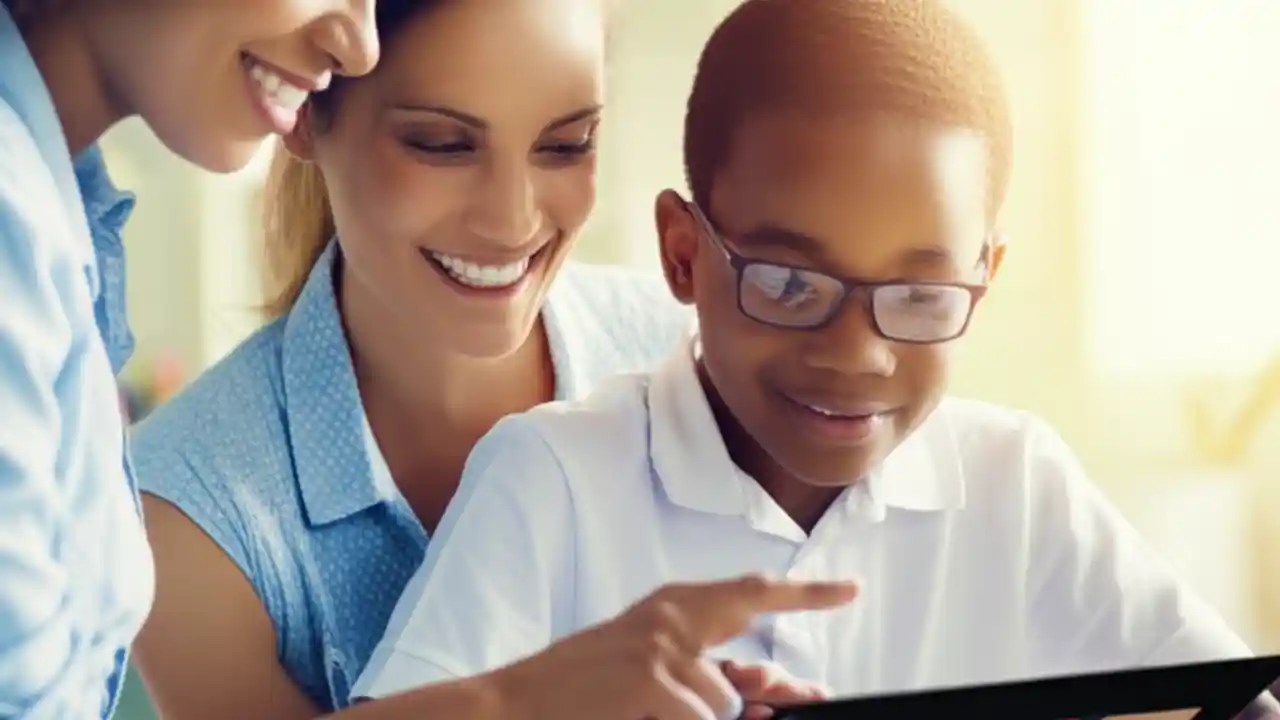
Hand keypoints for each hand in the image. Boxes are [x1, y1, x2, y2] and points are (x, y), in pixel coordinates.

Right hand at [489, 575, 856, 719]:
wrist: (512, 705)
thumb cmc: (578, 692)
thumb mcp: (644, 672)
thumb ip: (700, 675)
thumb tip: (758, 696)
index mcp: (669, 608)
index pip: (749, 593)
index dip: (804, 594)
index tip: (848, 590)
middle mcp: (670, 617)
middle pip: (746, 658)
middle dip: (773, 687)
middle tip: (810, 698)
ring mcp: (661, 646)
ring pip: (722, 705)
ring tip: (640, 715)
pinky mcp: (651, 679)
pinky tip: (635, 718)